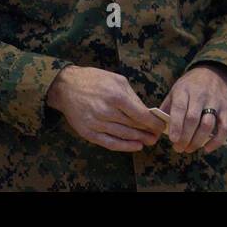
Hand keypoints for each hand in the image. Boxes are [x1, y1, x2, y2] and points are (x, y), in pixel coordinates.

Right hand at [46, 66, 160, 152]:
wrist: (66, 86)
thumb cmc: (93, 80)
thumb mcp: (116, 80)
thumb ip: (132, 96)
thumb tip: (146, 112)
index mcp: (116, 96)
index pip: (141, 115)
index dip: (153, 123)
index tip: (161, 126)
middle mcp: (107, 111)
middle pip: (133, 127)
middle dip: (148, 133)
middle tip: (157, 136)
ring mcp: (97, 124)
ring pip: (124, 136)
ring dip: (139, 140)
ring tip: (148, 141)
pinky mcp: (88, 133)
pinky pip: (110, 143)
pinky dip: (124, 147)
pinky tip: (135, 146)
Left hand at [160, 64, 226, 153]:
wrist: (212, 72)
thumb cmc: (189, 87)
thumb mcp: (175, 91)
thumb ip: (167, 109)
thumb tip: (156, 131)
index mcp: (184, 90)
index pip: (180, 108)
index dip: (176, 125)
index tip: (172, 140)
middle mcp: (200, 95)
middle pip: (193, 119)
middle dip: (185, 137)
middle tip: (179, 148)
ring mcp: (215, 102)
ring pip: (208, 124)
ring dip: (198, 141)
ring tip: (189, 149)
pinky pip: (225, 128)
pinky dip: (217, 141)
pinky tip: (207, 149)